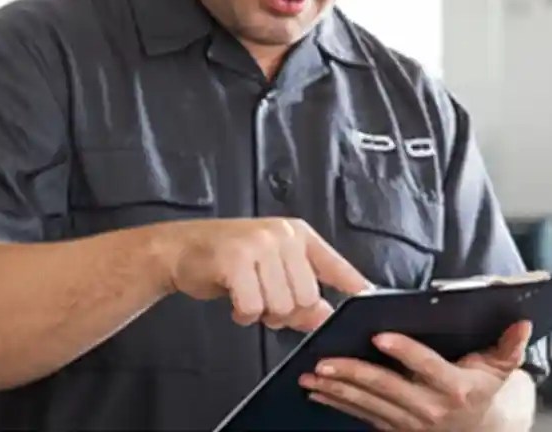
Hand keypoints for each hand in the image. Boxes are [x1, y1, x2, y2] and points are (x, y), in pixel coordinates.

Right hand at [161, 218, 370, 331]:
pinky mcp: (236, 260)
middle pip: (306, 297)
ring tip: (247, 297)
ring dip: (262, 314)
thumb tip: (325, 317)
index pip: (335, 264)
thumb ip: (300, 292)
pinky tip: (234, 301)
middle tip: (264, 302)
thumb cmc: (228, 260)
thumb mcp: (270, 270)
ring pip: (281, 305)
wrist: (180, 248)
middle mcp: (283, 236)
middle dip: (286, 312)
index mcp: (298, 235)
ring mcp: (259, 245)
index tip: (371, 297)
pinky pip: (253, 307)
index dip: (354, 284)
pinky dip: (244, 314)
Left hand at [299, 320, 532, 430]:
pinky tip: (316, 392)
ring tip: (310, 374)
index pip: (426, 367)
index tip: (379, 336)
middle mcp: (431, 408)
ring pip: (368, 404)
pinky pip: (361, 416)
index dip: (404, 352)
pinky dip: (338, 403)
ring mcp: (410, 423)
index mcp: (456, 388)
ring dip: (336, 390)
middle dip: (352, 374)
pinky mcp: (395, 430)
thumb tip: (522, 322)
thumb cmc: (486, 389)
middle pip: (386, 389)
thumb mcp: (503, 368)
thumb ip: (510, 345)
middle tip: (323, 360)